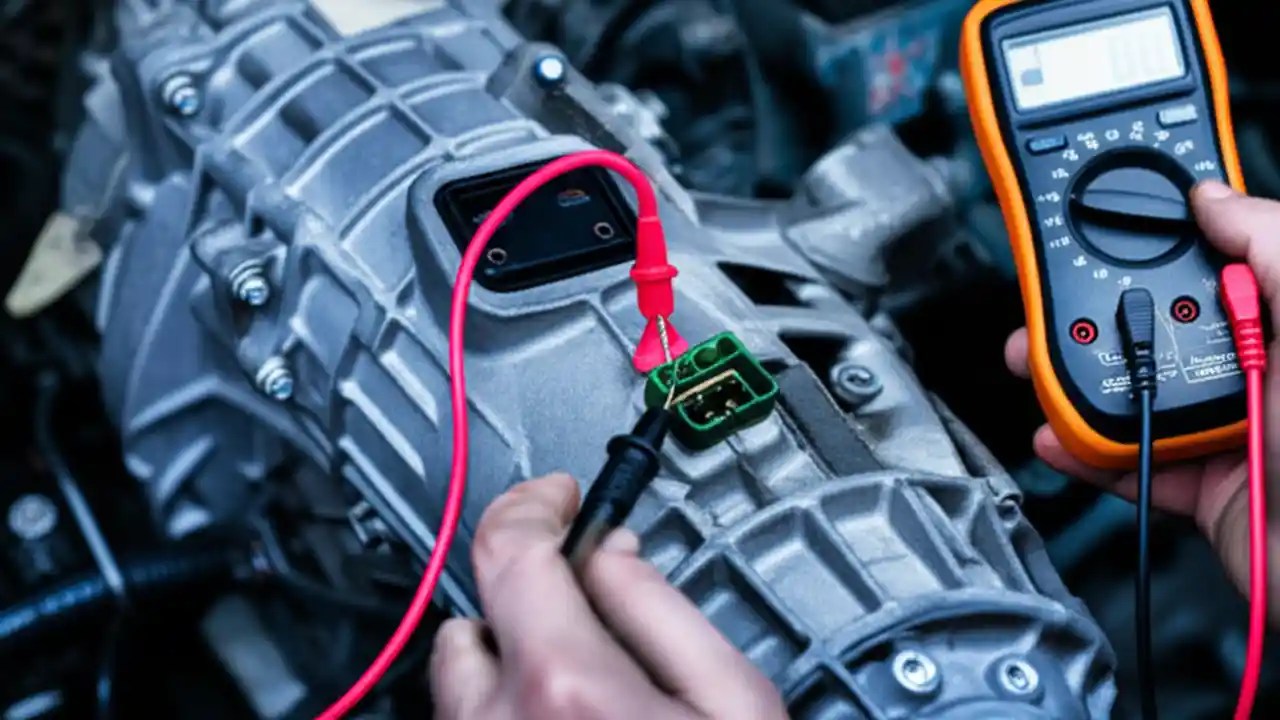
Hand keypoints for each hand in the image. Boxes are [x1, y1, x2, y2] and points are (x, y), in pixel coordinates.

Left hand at [429, 473, 788, 719]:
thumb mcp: (735, 703)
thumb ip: (665, 611)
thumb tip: (615, 552)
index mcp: (565, 687)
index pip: (509, 548)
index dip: (533, 503)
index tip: (557, 494)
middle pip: (471, 616)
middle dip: (526, 597)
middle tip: (589, 608)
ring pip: (462, 679)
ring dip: (509, 661)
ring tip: (583, 685)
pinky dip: (505, 711)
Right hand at [1005, 181, 1279, 619]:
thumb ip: (1271, 247)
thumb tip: (1215, 195)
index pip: (1211, 264)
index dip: (1159, 245)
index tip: (1106, 231)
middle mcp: (1256, 368)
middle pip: (1156, 327)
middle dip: (1093, 316)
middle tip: (1048, 306)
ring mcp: (1227, 428)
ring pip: (1133, 391)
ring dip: (1073, 382)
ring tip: (1033, 369)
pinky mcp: (1200, 486)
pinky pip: (1128, 460)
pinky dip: (1085, 451)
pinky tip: (1058, 436)